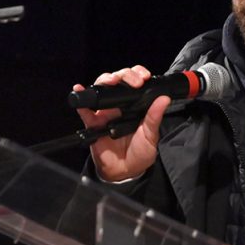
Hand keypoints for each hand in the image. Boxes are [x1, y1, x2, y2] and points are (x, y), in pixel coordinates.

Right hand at [74, 65, 170, 181]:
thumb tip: (164, 99)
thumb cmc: (140, 152)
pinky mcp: (93, 123)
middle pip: (117, 80)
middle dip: (123, 74)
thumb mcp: (151, 135)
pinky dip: (80, 99)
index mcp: (134, 104)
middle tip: (133, 81)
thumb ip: (155, 117)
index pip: (134, 81)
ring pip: (101, 89)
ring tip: (110, 81)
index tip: (143, 77)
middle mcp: (119, 104)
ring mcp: (105, 112)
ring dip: (105, 81)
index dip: (137, 74)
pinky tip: (79, 90)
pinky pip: (84, 110)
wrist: (126, 170)